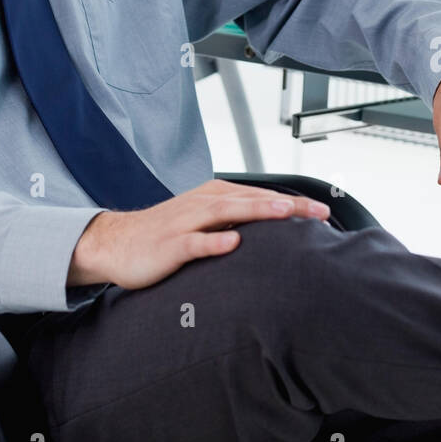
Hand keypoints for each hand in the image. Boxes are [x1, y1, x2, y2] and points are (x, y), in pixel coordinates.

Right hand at [67, 179, 330, 290]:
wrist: (117, 243)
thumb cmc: (164, 234)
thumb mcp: (202, 222)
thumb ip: (233, 222)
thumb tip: (272, 231)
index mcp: (214, 197)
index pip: (259, 197)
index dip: (292, 204)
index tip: (323, 212)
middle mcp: (203, 203)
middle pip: (250, 201)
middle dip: (286, 206)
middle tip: (318, 212)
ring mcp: (186, 223)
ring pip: (226, 213)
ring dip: (255, 211)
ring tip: (283, 214)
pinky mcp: (170, 244)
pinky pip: (194, 242)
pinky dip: (214, 242)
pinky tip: (232, 243)